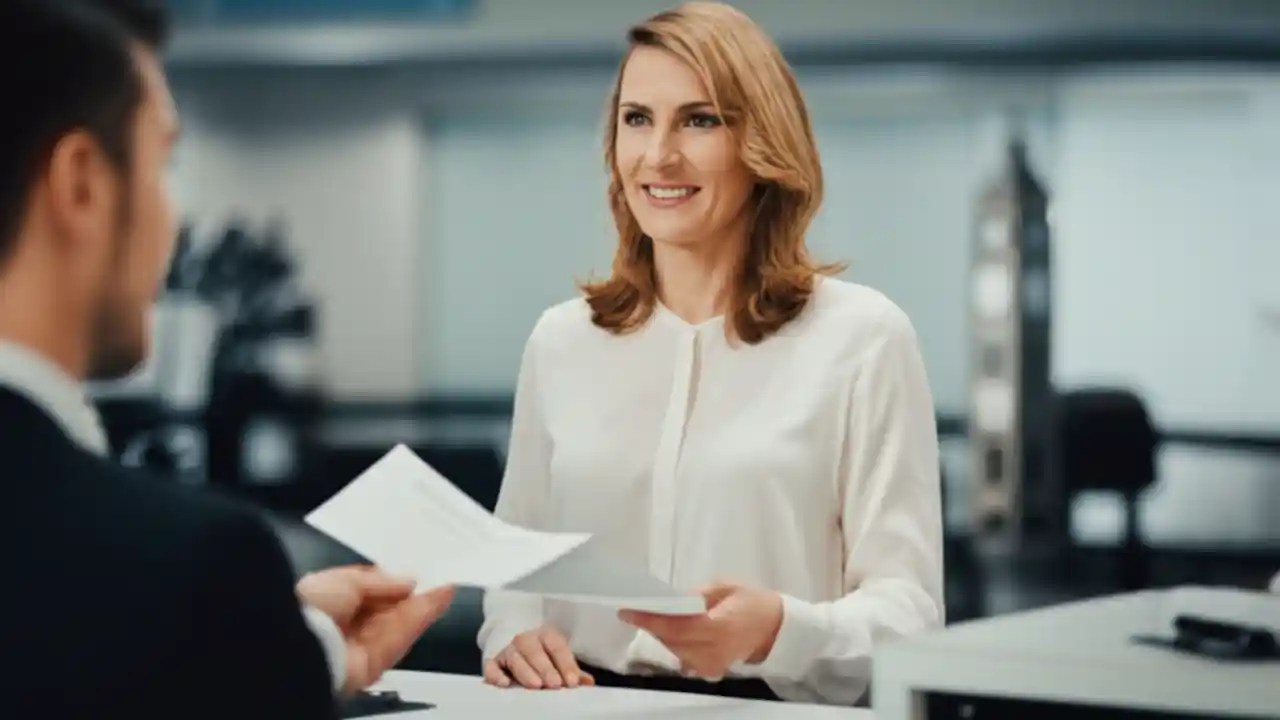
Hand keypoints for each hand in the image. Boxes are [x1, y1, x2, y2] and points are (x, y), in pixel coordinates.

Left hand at [296, 566, 454, 693]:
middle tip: (438, 578)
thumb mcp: (345, 579)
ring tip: (446, 585)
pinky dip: (422, 618)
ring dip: (424, 605)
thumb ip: (381, 581)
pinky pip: (402, 638)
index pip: (367, 595)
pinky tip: (439, 599)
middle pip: (387, 612)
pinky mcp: (376, 664)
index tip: (414, 573)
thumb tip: (408, 582)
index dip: (392, 584)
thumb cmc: (310, 606)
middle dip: (413, 595)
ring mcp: (361, 648)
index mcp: (330, 605)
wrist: (299, 645)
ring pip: (400, 625)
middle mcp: (345, 629)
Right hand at [483, 626, 595, 689]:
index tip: (573, 682)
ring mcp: (509, 650)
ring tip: (536, 685)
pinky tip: (505, 684)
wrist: (518, 648)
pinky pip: (491, 666)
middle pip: (535, 650)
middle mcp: (526, 640)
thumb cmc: (544, 656)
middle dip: (545, 668)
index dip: (566, 664)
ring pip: (515, 657)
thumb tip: (588, 683)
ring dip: (526, 671)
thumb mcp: (559, 660)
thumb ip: (572, 671)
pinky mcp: (494, 662)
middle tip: (555, 684)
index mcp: (546, 636)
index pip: (557, 646)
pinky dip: (496, 674)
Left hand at [619, 583, 782, 680]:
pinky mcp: (711, 671)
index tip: (627, 612)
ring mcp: (712, 665)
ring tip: (652, 617)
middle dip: (652, 625)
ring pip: (674, 650)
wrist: (774, 628)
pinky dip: (674, 643)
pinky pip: (682, 657)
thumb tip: (671, 599)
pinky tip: (671, 630)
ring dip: (661, 634)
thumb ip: (698, 594)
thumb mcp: (726, 587)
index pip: (677, 626)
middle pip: (671, 640)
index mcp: (720, 627)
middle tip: (636, 609)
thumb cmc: (752, 602)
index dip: (650, 620)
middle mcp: (714, 651)